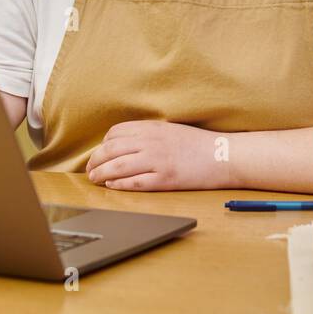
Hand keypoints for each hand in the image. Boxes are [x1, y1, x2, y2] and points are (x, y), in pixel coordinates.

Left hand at [85, 120, 233, 190]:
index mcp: (152, 128)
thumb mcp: (170, 130)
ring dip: (101, 173)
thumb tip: (125, 143)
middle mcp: (152, 142)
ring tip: (94, 179)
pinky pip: (135, 182)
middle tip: (89, 169)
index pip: (116, 133)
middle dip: (95, 160)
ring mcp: (158, 161)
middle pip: (112, 149)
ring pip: (119, 166)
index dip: (103, 144)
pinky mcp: (165, 179)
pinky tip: (112, 185)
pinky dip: (120, 184)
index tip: (100, 153)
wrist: (223, 155)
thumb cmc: (198, 144)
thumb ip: (148, 134)